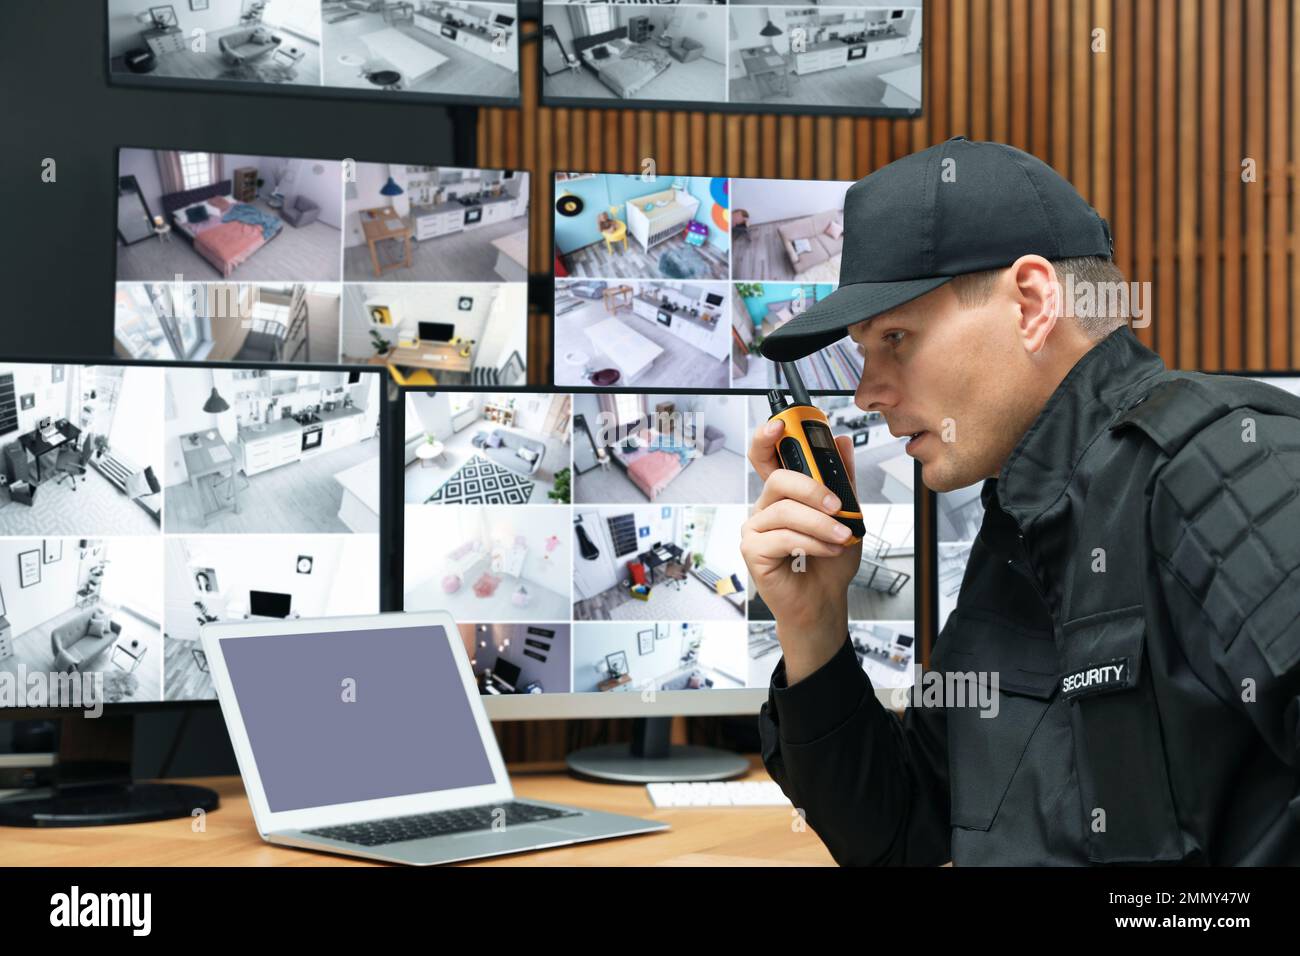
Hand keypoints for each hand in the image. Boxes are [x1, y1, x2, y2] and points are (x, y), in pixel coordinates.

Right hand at [742, 417, 860, 682]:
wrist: (824, 602)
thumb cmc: (828, 563)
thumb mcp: (846, 515)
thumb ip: (842, 480)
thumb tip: (841, 441)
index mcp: (782, 494)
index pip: (766, 457)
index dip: (767, 437)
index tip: (781, 424)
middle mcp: (764, 508)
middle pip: (777, 480)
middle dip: (811, 488)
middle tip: (838, 504)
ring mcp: (755, 529)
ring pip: (785, 511)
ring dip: (820, 523)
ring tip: (841, 537)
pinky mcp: (753, 551)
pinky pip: (783, 537)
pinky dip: (811, 543)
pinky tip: (825, 551)